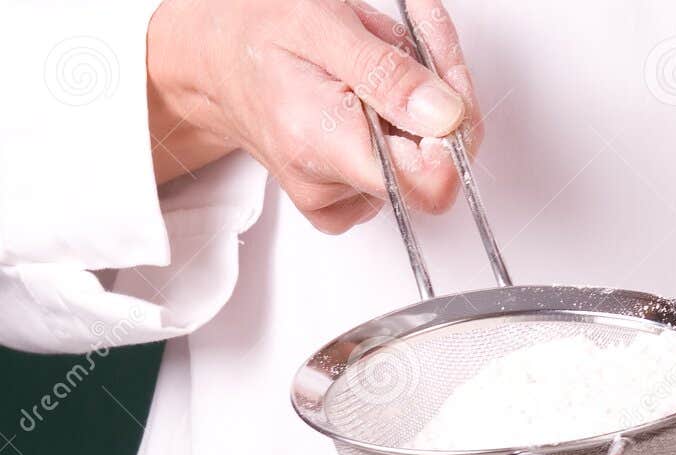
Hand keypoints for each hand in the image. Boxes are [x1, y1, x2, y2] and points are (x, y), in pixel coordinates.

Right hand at [147, 0, 481, 231]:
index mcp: (325, 143)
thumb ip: (390, 75)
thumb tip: (447, 116)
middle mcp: (329, 186)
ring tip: (371, 64)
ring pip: (420, 164)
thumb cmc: (259, 34)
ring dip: (414, 104)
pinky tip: (371, 96)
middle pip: (433, 169)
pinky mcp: (343, 205)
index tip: (441, 89)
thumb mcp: (324, 23)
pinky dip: (399, 127)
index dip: (453, 136)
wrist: (217, 61)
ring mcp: (337, 202)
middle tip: (405, 44)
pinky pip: (400, 174)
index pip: (427, 185)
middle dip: (435, 98)